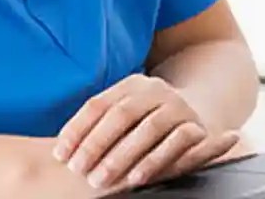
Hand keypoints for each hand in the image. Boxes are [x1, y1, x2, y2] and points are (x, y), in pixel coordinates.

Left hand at [53, 73, 239, 190]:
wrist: (204, 108)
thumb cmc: (150, 118)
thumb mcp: (128, 112)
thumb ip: (102, 124)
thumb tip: (62, 147)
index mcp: (130, 84)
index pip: (96, 105)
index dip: (76, 129)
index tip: (60, 154)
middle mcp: (153, 90)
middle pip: (120, 115)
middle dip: (96, 145)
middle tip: (79, 170)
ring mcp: (177, 106)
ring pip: (147, 129)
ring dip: (121, 157)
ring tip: (101, 179)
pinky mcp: (197, 126)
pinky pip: (175, 143)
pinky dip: (155, 161)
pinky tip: (137, 179)